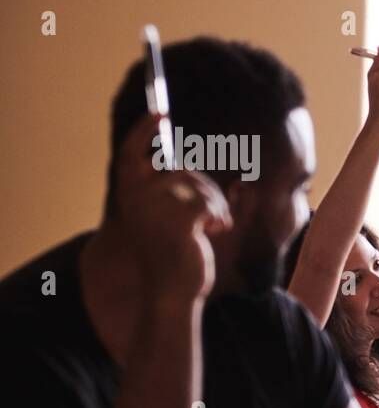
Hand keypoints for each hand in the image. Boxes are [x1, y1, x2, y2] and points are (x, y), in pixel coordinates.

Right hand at [113, 112, 231, 302]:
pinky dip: (219, 215)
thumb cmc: (174, 258)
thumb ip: (172, 192)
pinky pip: (208, 201)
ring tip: (215, 226)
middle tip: (214, 212)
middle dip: (204, 186)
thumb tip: (184, 163)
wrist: (172, 294)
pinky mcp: (178, 221)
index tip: (159, 112)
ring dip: (215, 204)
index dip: (141, 130)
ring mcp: (155, 210)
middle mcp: (136, 201)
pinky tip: (215, 231)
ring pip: (198, 185)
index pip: (130, 155)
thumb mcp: (169, 220)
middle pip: (178, 169)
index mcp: (130, 199)